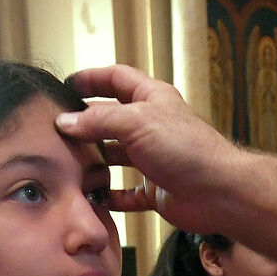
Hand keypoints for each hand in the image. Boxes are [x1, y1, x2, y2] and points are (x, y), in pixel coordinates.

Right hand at [61, 65, 276, 263]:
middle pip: (112, 118)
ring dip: (95, 159)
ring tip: (69, 162)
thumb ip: (98, 120)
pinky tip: (95, 197)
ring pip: (117, 155)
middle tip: (59, 128)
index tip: (66, 85)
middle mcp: (152, 126)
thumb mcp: (136, 122)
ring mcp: (154, 158)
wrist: (218, 191)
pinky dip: (111, 196)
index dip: (92, 78)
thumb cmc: (186, 149)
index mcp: (152, 99)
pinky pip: (128, 193)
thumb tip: (65, 121)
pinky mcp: (156, 189)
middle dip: (87, 122)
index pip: (117, 79)